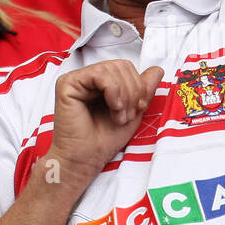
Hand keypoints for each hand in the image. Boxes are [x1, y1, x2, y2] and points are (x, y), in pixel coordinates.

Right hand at [44, 61, 163, 187]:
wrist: (87, 159)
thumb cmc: (104, 140)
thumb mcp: (133, 111)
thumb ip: (144, 90)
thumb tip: (157, 70)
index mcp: (100, 83)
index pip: (125, 67)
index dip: (138, 86)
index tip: (138, 109)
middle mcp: (87, 78)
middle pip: (120, 65)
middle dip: (132, 91)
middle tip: (127, 115)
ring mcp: (76, 79)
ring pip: (111, 68)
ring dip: (123, 95)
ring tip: (119, 116)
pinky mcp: (67, 83)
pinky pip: (99, 74)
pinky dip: (113, 92)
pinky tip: (112, 108)